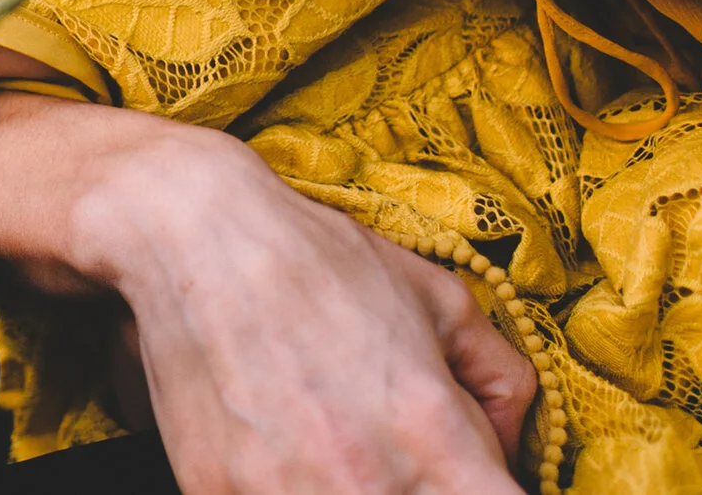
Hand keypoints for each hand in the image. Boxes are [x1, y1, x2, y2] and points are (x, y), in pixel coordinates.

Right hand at [36, 111, 533, 494]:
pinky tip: (283, 447)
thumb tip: (506, 445)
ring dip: (354, 487)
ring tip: (337, 442)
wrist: (195, 232)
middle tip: (400, 447)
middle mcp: (365, 479)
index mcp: (431, 433)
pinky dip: (285, 484)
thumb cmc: (319, 258)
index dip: (492, 491)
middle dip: (425, 486)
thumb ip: (500, 380)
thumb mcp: (438, 298)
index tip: (474, 475)